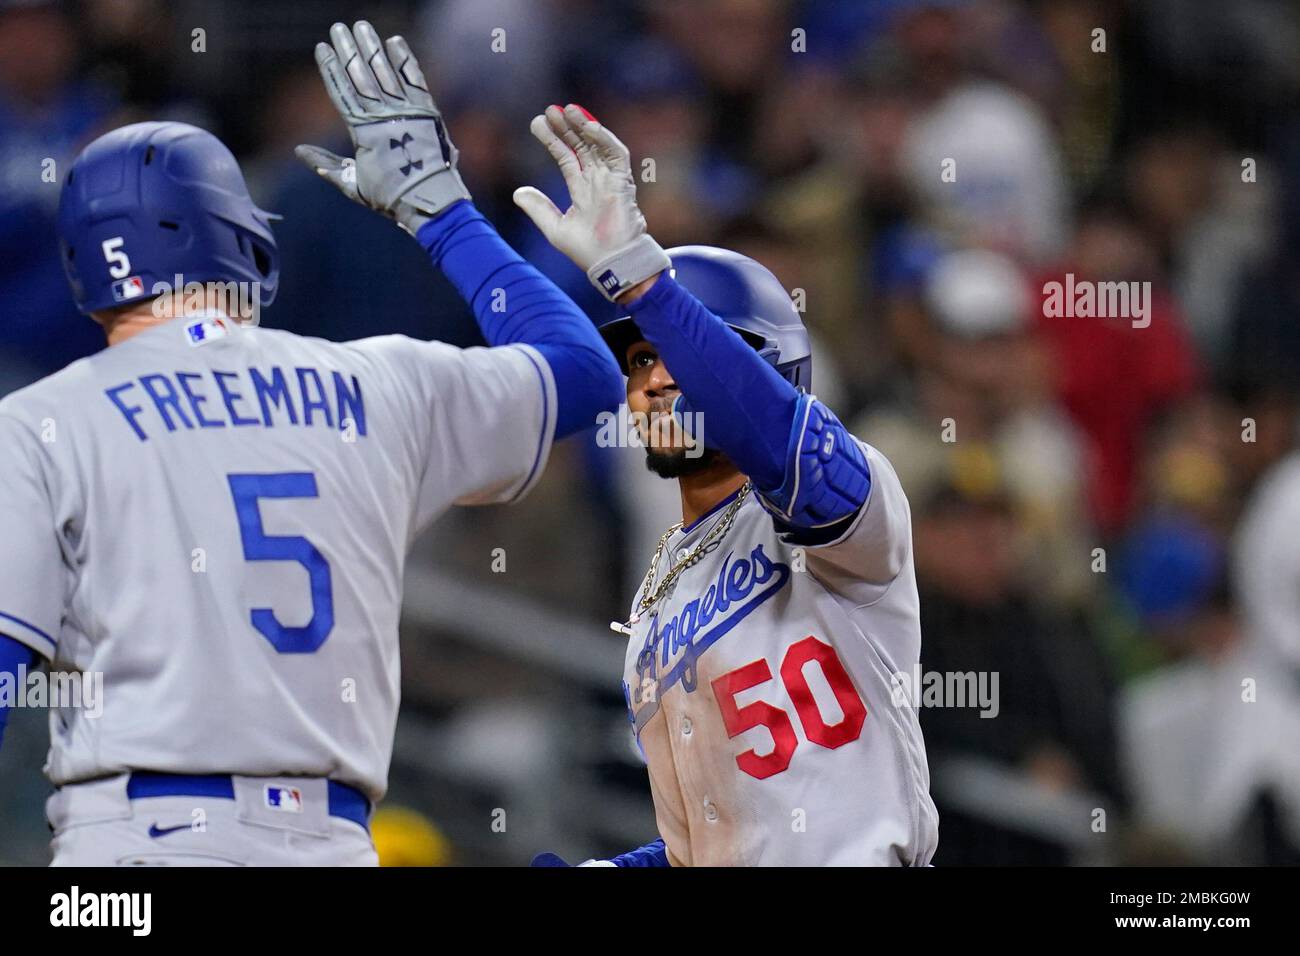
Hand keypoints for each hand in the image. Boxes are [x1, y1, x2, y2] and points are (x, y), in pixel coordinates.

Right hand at [295, 20, 469, 234]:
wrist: (430, 200)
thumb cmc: (390, 197)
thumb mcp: (353, 184)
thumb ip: (326, 165)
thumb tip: (298, 151)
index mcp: (362, 131)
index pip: (341, 92)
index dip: (330, 68)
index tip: (321, 47)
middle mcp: (382, 116)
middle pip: (360, 76)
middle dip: (348, 50)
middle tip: (338, 27)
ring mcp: (406, 111)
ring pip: (385, 72)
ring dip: (372, 48)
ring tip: (362, 26)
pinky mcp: (428, 111)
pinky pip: (414, 79)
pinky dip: (405, 60)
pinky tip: (395, 42)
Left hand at [514, 104, 668, 301]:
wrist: (611, 263)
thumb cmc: (587, 250)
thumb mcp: (554, 228)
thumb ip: (539, 208)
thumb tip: (517, 192)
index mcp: (581, 191)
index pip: (566, 157)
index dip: (553, 140)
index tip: (538, 123)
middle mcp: (596, 182)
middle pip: (581, 146)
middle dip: (566, 128)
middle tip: (549, 110)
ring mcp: (611, 180)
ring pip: (597, 145)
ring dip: (584, 126)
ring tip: (567, 110)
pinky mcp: (623, 182)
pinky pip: (616, 154)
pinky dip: (604, 139)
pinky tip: (588, 126)